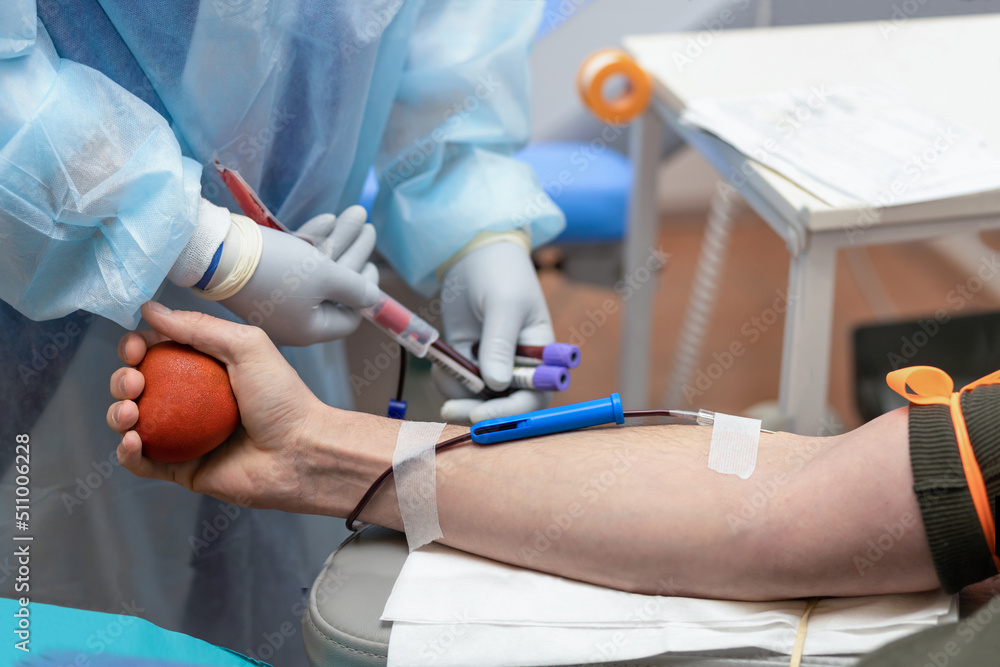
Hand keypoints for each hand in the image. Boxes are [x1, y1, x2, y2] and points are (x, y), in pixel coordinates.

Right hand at [106, 301, 376, 514]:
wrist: (301, 452)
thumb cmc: (282, 398)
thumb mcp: (246, 346)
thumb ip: (198, 326)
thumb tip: (150, 310)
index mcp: (205, 370)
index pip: (157, 354)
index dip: (137, 348)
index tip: (135, 348)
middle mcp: (191, 402)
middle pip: (138, 387)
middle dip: (122, 380)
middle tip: (135, 382)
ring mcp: (184, 436)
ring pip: (132, 423)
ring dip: (117, 413)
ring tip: (130, 411)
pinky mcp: (183, 470)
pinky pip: (142, 463)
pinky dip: (126, 452)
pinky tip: (130, 440)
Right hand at [221, 205, 379, 345]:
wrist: (216, 251)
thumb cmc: (277, 268)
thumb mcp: (326, 276)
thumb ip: (356, 288)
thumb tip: (375, 299)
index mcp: (309, 329)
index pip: (349, 317)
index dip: (364, 291)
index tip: (371, 265)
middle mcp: (292, 318)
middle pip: (334, 289)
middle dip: (353, 254)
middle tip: (368, 227)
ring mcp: (275, 297)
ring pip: (315, 271)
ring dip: (337, 241)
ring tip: (356, 212)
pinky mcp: (261, 276)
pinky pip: (294, 262)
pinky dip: (310, 242)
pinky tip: (327, 219)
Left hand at [435, 242, 553, 422]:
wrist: (472, 254)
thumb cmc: (500, 273)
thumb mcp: (504, 305)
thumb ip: (500, 345)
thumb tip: (497, 385)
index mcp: (541, 355)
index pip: (535, 395)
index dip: (511, 411)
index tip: (480, 414)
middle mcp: (519, 365)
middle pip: (505, 405)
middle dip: (478, 411)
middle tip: (449, 409)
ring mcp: (492, 364)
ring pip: (477, 398)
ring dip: (457, 394)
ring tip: (443, 369)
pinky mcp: (469, 359)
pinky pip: (459, 384)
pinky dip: (447, 381)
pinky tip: (440, 365)